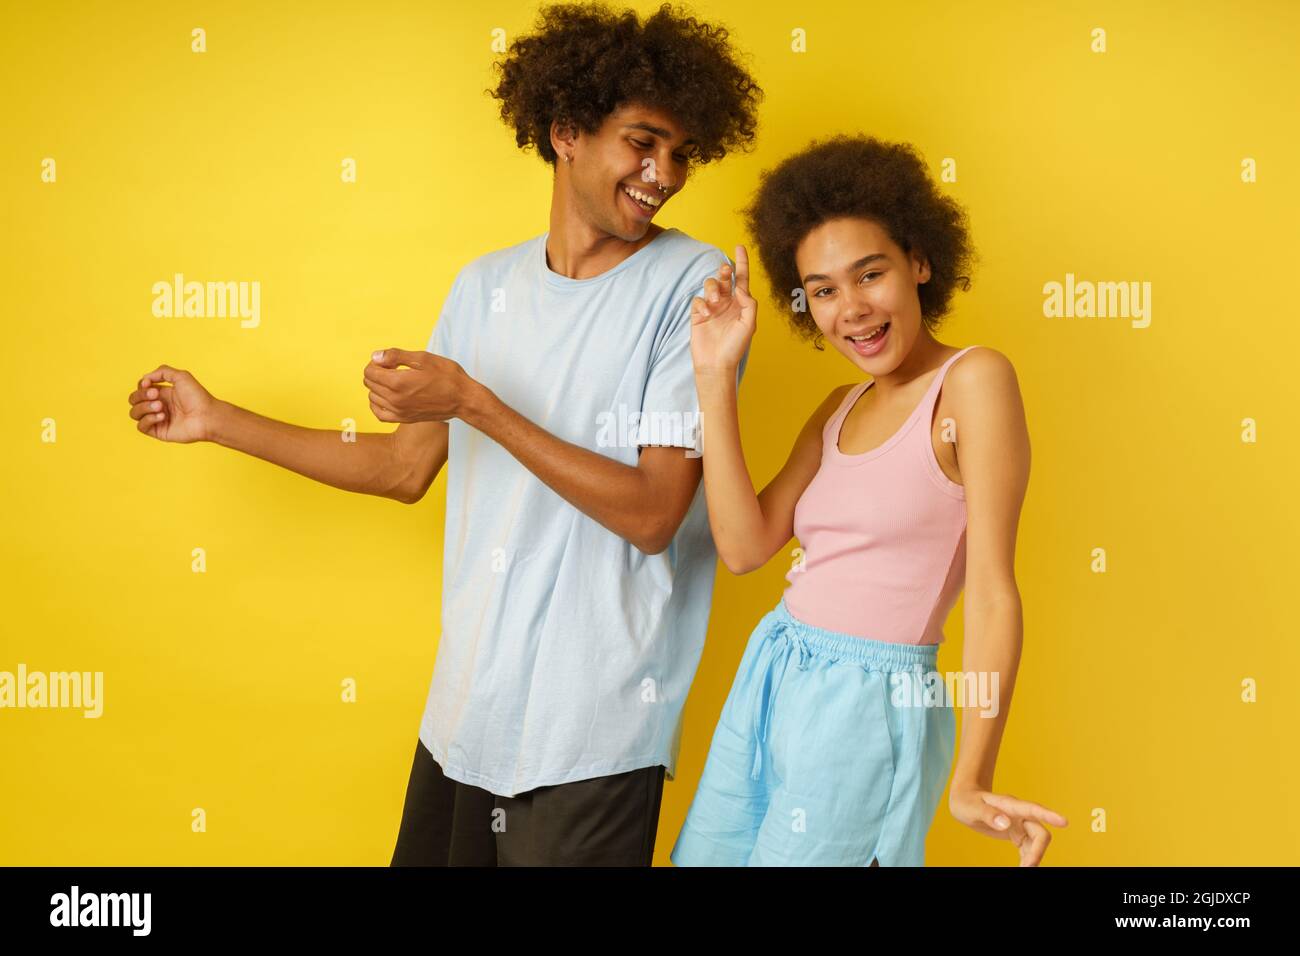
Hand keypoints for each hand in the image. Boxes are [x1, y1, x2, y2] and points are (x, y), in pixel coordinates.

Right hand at [127, 365, 219, 442]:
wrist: (207, 416)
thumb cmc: (197, 396)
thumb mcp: (181, 376)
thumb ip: (162, 372)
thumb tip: (145, 378)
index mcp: (162, 393)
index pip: (140, 388)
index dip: (141, 385)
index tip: (149, 384)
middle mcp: (158, 405)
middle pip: (133, 399)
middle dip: (141, 395)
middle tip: (156, 395)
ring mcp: (157, 419)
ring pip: (134, 413)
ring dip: (144, 407)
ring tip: (161, 407)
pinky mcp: (159, 431)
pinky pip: (141, 426)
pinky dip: (148, 419)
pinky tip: (162, 416)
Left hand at [364, 348, 475, 422]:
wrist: (462, 399)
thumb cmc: (447, 376)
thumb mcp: (423, 358)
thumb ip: (396, 356)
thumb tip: (375, 356)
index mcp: (398, 382)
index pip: (370, 371)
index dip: (376, 362)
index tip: (389, 361)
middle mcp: (395, 399)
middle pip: (369, 383)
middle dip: (377, 372)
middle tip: (393, 368)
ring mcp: (399, 411)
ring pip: (372, 397)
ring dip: (377, 387)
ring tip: (393, 381)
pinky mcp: (404, 419)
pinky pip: (379, 414)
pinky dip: (377, 404)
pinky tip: (385, 397)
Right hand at [690, 244, 756, 373]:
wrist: (716, 364)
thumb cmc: (735, 346)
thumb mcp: (749, 324)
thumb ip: (748, 303)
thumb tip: (739, 287)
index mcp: (740, 303)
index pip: (741, 279)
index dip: (741, 262)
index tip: (740, 246)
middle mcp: (726, 302)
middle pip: (724, 277)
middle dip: (724, 270)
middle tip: (725, 271)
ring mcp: (711, 308)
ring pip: (709, 285)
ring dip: (712, 288)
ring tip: (715, 302)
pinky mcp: (698, 314)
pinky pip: (698, 300)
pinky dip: (702, 304)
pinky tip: (706, 314)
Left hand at [949, 785, 1067, 866]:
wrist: (965, 800)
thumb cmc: (968, 801)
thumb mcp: (972, 808)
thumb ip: (988, 814)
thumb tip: (1005, 823)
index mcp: (1010, 805)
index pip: (1033, 809)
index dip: (1049, 815)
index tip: (1064, 822)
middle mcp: (1019, 814)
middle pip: (1039, 833)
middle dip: (1038, 851)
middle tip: (1027, 867)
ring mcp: (1020, 824)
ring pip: (1036, 843)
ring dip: (1034, 857)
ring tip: (1023, 870)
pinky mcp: (1016, 833)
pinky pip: (1028, 847)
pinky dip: (1028, 858)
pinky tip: (1023, 866)